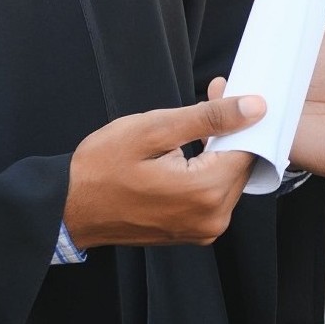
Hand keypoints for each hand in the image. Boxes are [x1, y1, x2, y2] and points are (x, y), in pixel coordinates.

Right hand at [65, 79, 264, 248]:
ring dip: (219, 151)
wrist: (69, 208)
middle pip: (242, 164)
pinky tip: (186, 155)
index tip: (223, 91)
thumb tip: (255, 107)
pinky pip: (214, 196)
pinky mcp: (193, 232)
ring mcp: (203, 230)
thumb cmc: (101, 167)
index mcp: (206, 192)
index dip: (240, 115)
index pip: (250, 146)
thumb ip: (208, 118)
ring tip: (190, 129)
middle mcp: (213, 218)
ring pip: (229, 179)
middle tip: (209, 99)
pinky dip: (208, 172)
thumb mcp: (153, 130)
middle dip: (230, 131)